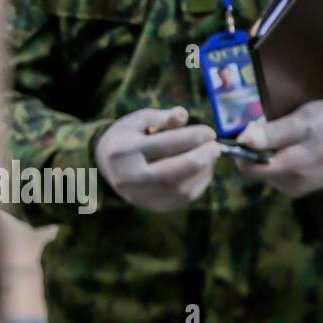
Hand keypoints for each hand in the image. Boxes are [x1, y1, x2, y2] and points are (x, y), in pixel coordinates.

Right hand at [95, 106, 218, 212]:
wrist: (106, 166)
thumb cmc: (129, 136)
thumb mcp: (139, 120)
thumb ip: (162, 117)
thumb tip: (183, 115)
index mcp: (124, 151)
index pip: (163, 145)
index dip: (192, 138)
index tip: (210, 132)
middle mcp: (129, 178)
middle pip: (171, 175)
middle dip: (201, 159)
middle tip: (216, 147)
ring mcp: (139, 197)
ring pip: (180, 190)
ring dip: (203, 172)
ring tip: (208, 156)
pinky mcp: (153, 207)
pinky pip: (184, 199)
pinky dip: (199, 183)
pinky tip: (202, 169)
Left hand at [235, 100, 322, 197]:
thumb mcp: (305, 120)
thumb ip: (274, 133)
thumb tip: (243, 141)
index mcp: (290, 168)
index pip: (246, 169)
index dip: (244, 147)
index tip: (257, 126)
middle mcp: (291, 185)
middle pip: (256, 170)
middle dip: (257, 147)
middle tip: (271, 123)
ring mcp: (299, 188)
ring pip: (268, 172)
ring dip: (269, 152)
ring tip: (287, 132)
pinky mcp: (305, 187)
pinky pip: (281, 174)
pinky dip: (281, 159)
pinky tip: (296, 144)